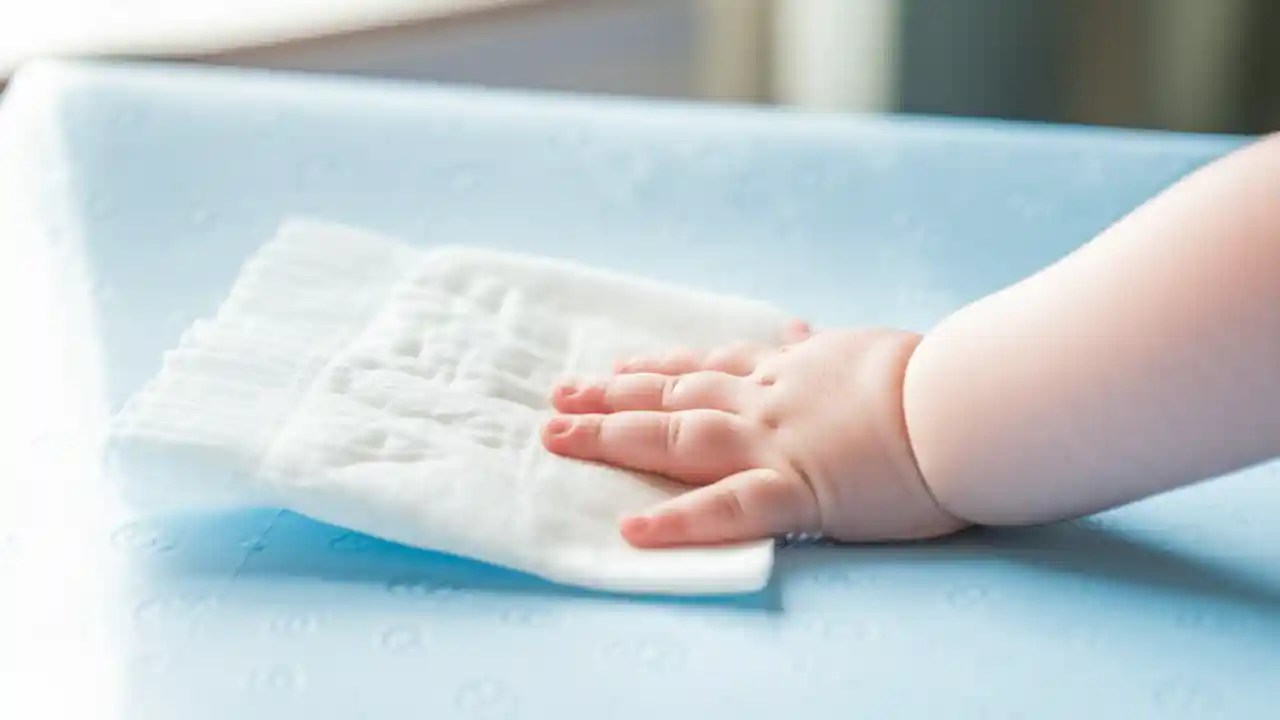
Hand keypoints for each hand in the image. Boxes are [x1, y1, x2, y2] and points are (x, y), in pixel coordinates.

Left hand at [541, 325, 968, 546]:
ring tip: (557, 439)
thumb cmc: (934, 375)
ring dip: (613, 437)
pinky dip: (678, 521)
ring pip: (677, 434)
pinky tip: (632, 531)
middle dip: (610, 398)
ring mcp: (774, 442)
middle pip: (672, 392)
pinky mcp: (798, 489)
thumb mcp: (865, 347)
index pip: (706, 364)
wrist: (968, 400)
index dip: (654, 367)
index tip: (613, 369)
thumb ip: (823, 347)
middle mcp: (766, 401)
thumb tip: (798, 329)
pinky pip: (728, 507)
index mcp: (788, 371)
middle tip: (557, 399)